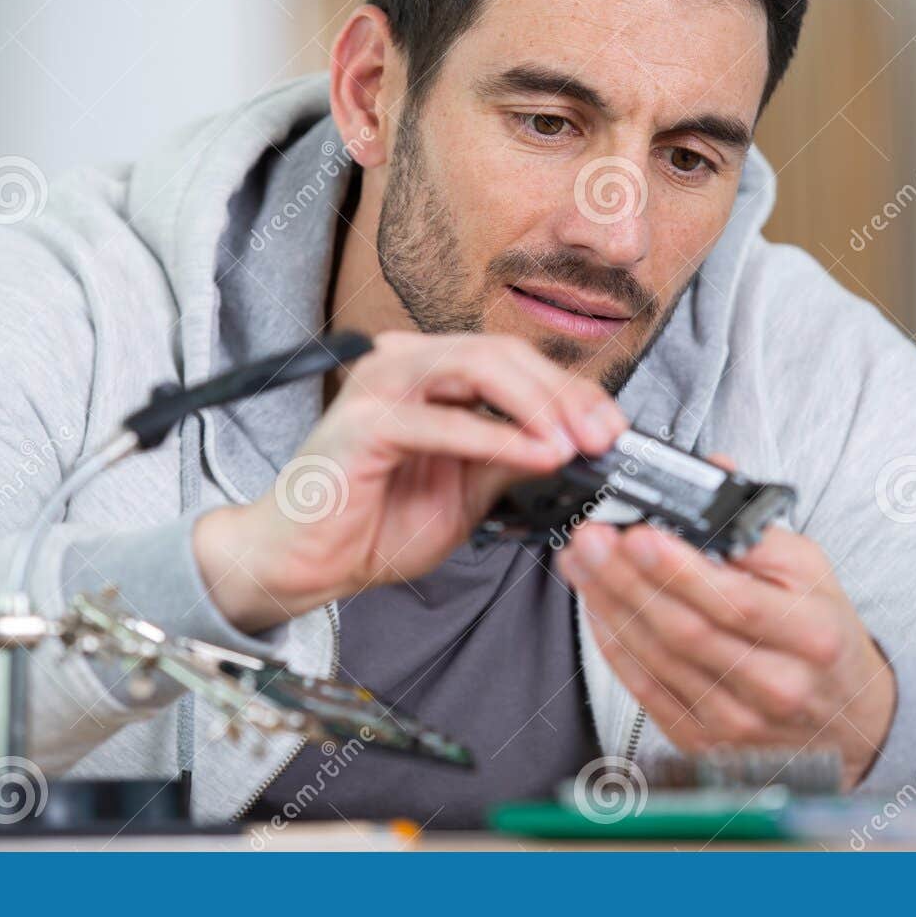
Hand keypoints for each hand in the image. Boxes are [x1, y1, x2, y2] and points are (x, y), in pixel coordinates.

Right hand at [194, 330, 627, 630]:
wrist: (304, 562)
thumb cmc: (372, 523)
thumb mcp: (465, 492)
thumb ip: (508, 459)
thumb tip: (572, 444)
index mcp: (429, 375)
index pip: (513, 362)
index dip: (569, 390)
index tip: (611, 427)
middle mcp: (403, 366)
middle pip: (502, 354)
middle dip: (563, 394)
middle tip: (603, 435)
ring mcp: (379, 387)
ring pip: (477, 368)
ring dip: (536, 405)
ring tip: (574, 443)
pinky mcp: (364, 422)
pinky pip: (444, 421)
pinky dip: (495, 438)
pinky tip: (534, 456)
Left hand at [556, 461, 895, 788]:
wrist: (846, 715)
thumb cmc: (821, 632)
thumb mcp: (811, 569)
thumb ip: (755, 525)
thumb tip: (710, 474)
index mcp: (811, 635)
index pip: (735, 602)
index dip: (679, 571)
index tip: (637, 534)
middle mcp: (777, 685)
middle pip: (685, 631)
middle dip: (626, 580)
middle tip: (591, 540)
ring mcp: (738, 722)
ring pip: (657, 660)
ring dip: (609, 606)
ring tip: (583, 564)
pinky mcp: (704, 740)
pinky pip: (646, 689)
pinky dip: (614, 644)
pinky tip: (597, 609)